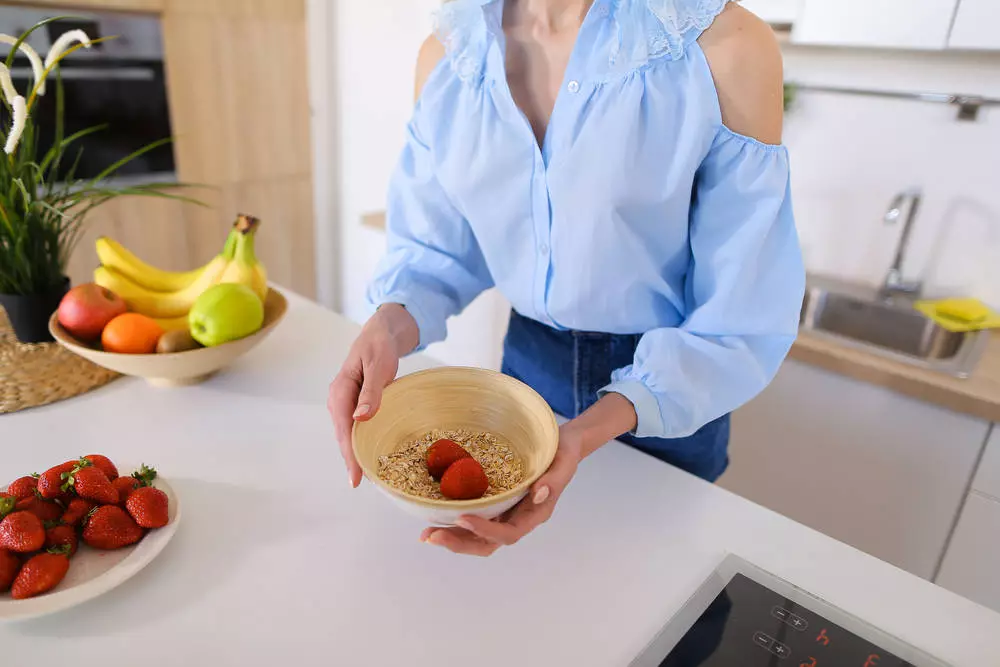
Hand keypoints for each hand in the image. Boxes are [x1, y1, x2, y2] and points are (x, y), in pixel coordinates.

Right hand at [328, 304, 418, 486]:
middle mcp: (338, 400)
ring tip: (363, 475)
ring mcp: (344, 403)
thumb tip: (360, 418)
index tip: (355, 477)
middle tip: (359, 483)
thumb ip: (371, 392)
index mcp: (340, 392)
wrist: (380, 334)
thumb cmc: (379, 348)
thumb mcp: (378, 366)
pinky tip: (367, 453)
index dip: (349, 455)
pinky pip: (354, 427)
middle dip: (350, 459)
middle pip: (343, 436)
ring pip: (347, 433)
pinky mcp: (353, 404)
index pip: (343, 430)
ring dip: (354, 452)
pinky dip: (359, 441)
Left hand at [420, 425, 582, 555]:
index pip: (508, 533)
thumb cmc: (563, 452)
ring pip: (477, 536)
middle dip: (459, 542)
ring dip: (453, 537)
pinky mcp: (495, 503)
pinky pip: (475, 517)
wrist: (562, 444)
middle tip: (432, 536)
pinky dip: (455, 521)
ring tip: (426, 534)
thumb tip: (537, 494)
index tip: (462, 518)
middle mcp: (517, 519)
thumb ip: (553, 480)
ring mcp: (505, 513)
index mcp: (535, 514)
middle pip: (487, 543)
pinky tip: (434, 516)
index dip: (485, 530)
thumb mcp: (563, 462)